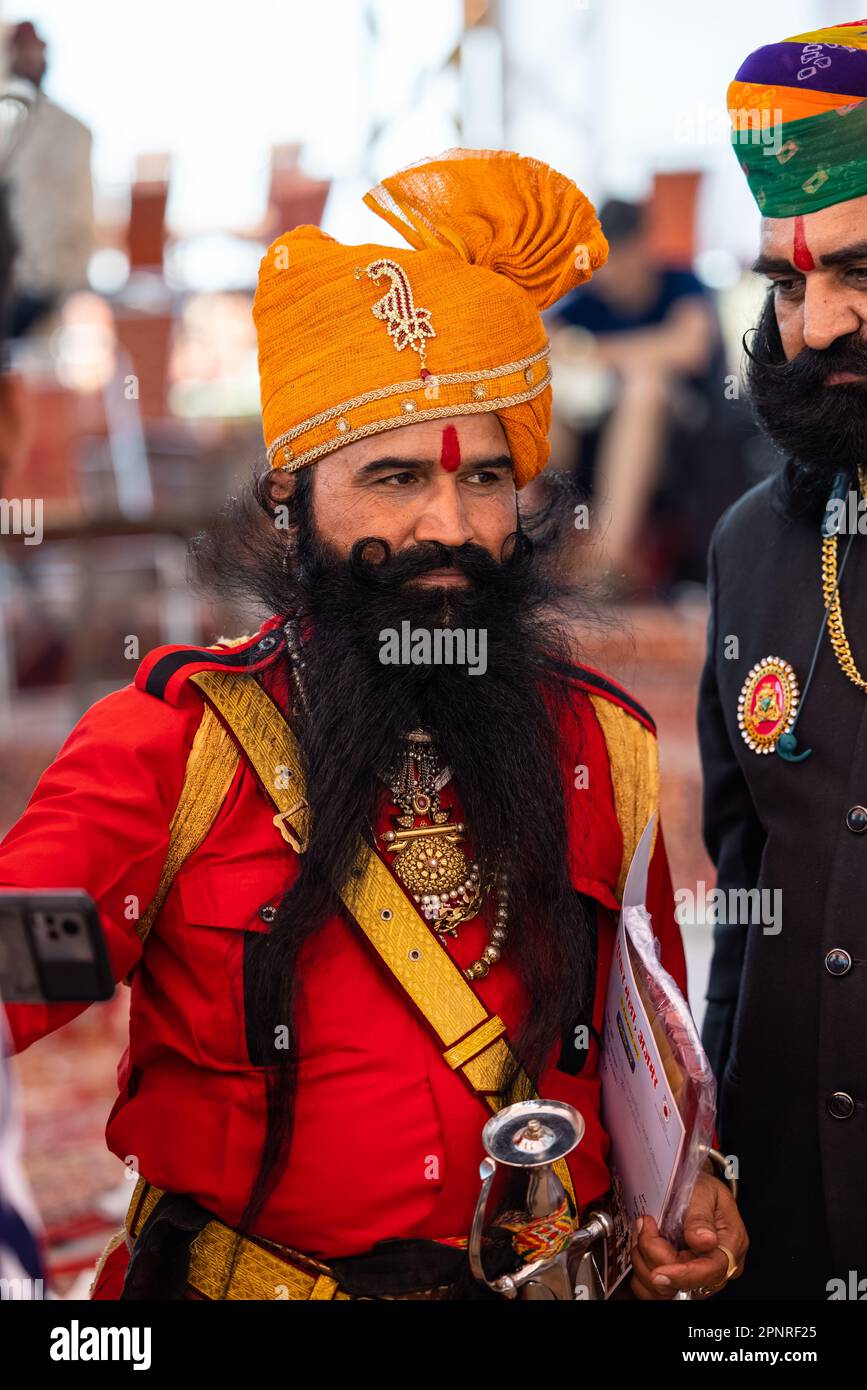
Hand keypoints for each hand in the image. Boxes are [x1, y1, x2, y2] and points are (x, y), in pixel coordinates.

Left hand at [629, 1173, 748, 1299]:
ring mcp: (699, 1278)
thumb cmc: (703, 1190)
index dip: (683, 1275)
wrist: (696, 1191)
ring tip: (645, 1233)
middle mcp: (718, 1269)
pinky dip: (642, 1274)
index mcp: (730, 1247)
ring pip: (667, 1292)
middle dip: (655, 1257)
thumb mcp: (704, 1192)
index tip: (658, 1274)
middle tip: (646, 1225)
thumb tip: (705, 1241)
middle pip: (684, 1284)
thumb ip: (701, 1217)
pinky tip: (643, 1250)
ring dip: (645, 1263)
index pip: (710, 1272)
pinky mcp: (682, 1282)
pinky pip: (656, 1293)